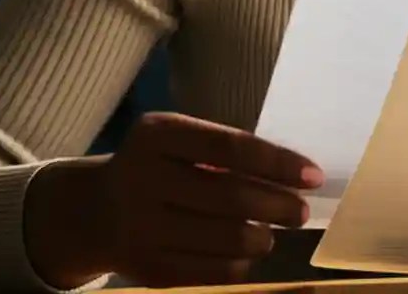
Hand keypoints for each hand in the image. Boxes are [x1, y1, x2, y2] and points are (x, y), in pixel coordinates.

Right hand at [27, 112, 323, 287]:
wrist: (94, 211)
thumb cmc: (158, 166)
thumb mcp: (178, 141)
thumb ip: (225, 151)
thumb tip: (295, 177)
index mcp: (157, 135)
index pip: (231, 148)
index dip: (278, 163)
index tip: (313, 176)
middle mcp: (144, 178)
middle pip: (232, 197)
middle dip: (279, 206)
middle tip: (299, 212)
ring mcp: (141, 228)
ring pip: (227, 239)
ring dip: (263, 238)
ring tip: (270, 233)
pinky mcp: (147, 269)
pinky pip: (213, 271)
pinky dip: (240, 264)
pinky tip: (245, 253)